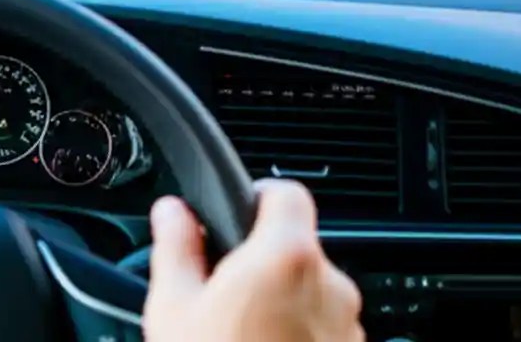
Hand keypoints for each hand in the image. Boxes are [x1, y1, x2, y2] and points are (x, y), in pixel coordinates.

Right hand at [144, 179, 363, 341]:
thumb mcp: (174, 309)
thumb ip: (175, 247)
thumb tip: (172, 213)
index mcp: (285, 255)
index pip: (286, 192)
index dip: (259, 198)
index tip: (236, 214)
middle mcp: (330, 284)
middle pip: (296, 249)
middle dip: (262, 265)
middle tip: (222, 296)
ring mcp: (348, 327)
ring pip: (311, 295)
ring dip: (282, 307)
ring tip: (239, 339)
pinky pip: (324, 333)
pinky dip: (299, 339)